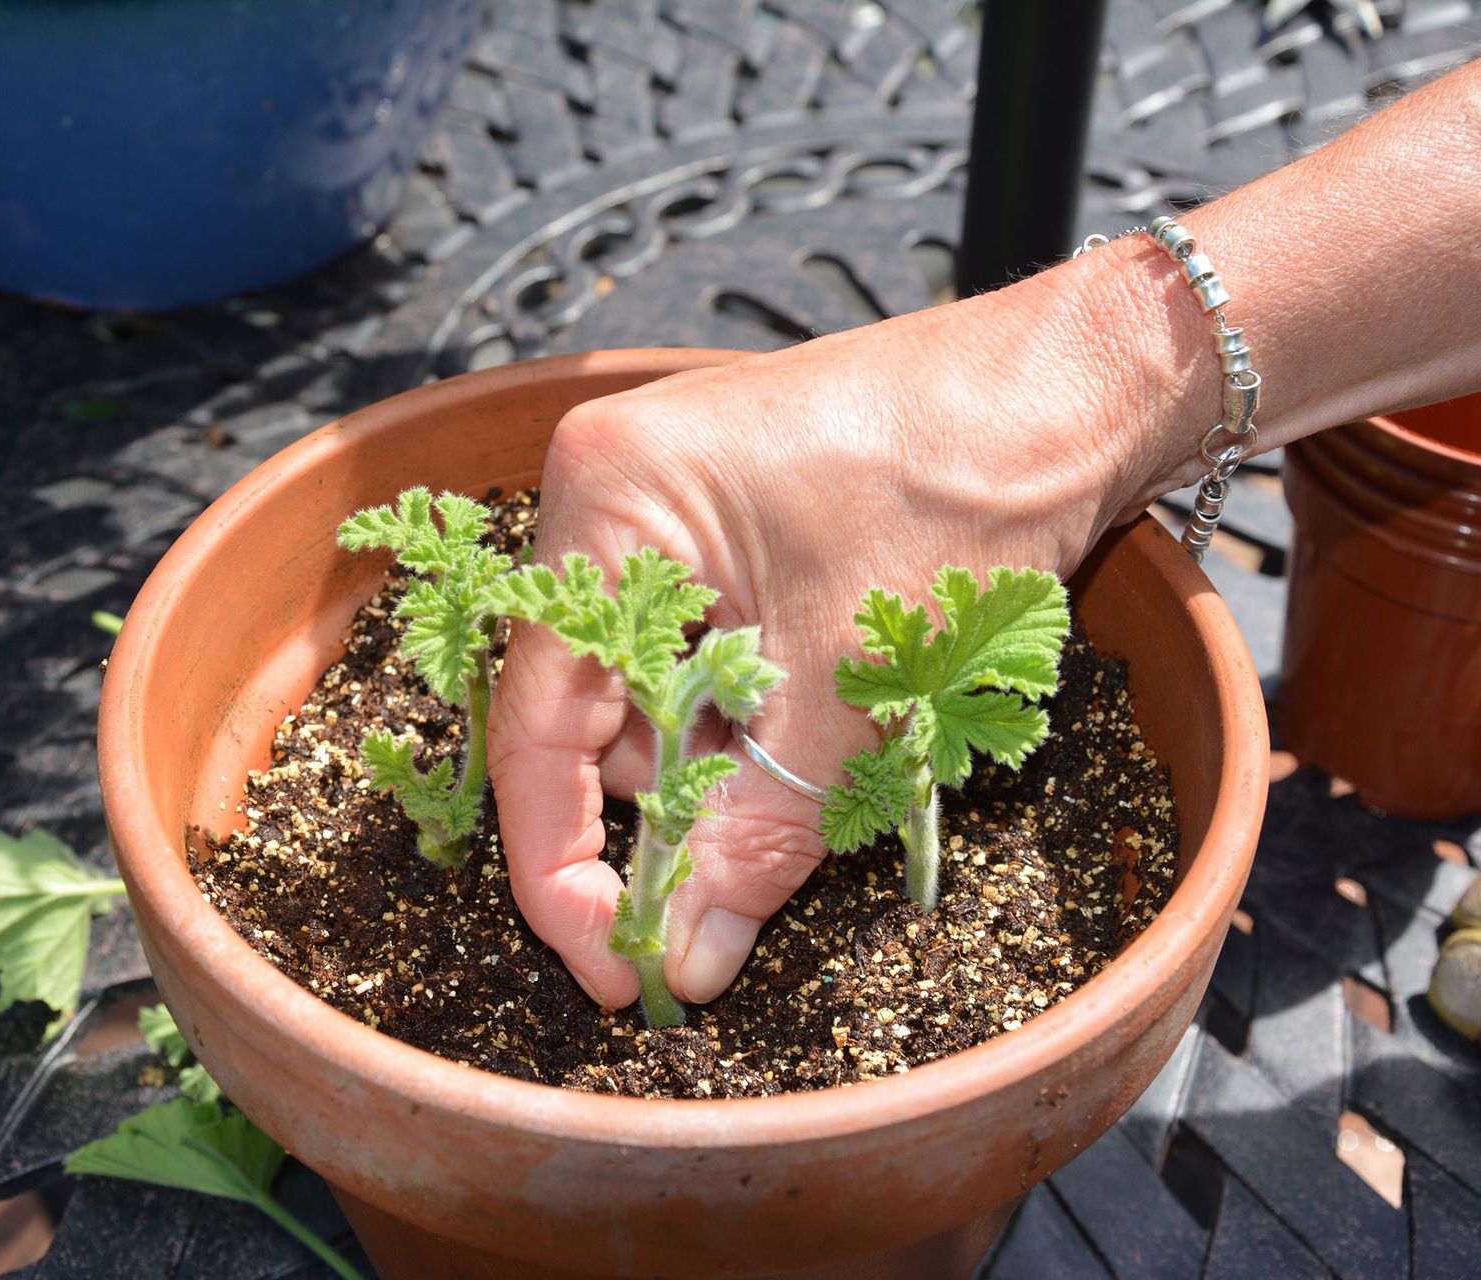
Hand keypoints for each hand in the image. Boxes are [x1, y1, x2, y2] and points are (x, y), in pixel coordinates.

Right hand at [487, 273, 1173, 1008]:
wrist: (1077, 387)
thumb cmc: (966, 491)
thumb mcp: (851, 691)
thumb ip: (756, 834)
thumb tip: (687, 960)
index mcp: (610, 503)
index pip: (539, 717)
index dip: (561, 860)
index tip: (609, 965)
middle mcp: (615, 496)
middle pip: (595, 711)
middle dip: (667, 807)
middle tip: (730, 891)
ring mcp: (672, 506)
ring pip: (659, 694)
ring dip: (724, 763)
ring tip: (822, 766)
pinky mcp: (731, 528)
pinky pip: (708, 655)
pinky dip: (753, 718)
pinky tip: (820, 729)